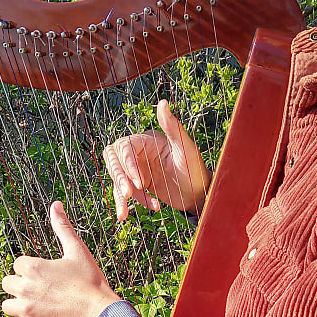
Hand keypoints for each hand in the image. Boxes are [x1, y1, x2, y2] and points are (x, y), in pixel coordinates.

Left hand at [1, 201, 119, 316]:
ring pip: (7, 306)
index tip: (44, 274)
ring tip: (36, 305)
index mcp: (32, 267)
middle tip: (39, 290)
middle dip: (20, 285)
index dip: (30, 269)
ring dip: (18, 305)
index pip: (17, 264)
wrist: (99, 314)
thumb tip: (55, 205)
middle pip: (7, 284)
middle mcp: (24, 288)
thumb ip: (63, 227)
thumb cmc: (90, 282)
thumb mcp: (77, 251)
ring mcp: (26, 309)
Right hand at [102, 99, 210, 221]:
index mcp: (148, 141)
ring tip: (124, 213)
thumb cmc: (196, 169)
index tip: (138, 182)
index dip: (128, 164)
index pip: (125, 147)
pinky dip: (128, 204)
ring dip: (120, 195)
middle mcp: (140, 153)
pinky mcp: (139, 185)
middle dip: (118, 178)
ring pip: (117, 179)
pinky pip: (126, 193)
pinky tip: (135, 212)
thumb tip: (163, 103)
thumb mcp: (186, 148)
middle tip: (127, 194)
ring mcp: (138, 169)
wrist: (201, 193)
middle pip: (115, 161)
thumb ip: (172, 126)